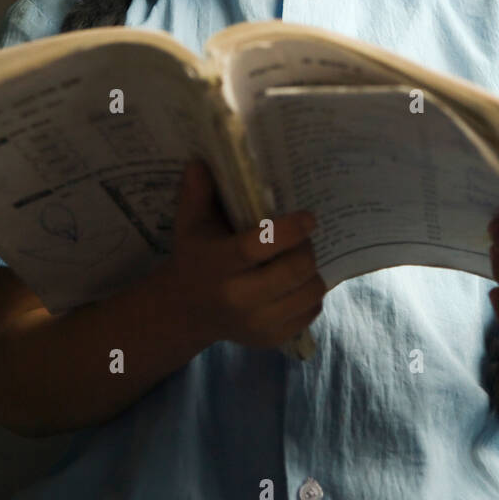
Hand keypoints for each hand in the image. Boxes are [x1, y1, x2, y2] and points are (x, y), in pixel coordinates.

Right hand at [166, 159, 326, 349]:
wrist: (187, 310)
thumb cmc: (196, 257)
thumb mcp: (191, 224)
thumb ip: (197, 192)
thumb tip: (202, 160)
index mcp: (219, 264)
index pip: (260, 246)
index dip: (290, 231)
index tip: (308, 217)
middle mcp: (238, 297)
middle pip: (293, 271)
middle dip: (307, 248)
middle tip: (304, 237)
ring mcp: (256, 323)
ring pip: (309, 292)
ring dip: (312, 272)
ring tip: (299, 259)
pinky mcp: (271, 338)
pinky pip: (310, 312)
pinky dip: (310, 294)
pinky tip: (295, 283)